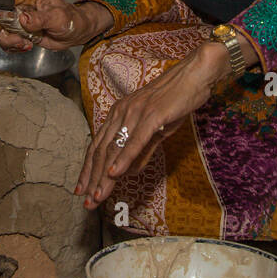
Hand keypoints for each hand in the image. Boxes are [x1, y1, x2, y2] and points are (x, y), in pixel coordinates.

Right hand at [0, 0, 112, 52]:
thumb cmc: (71, 20)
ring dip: (9, 41)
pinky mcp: (18, 29)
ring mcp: (18, 17)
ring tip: (25, 44)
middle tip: (19, 40)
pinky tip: (26, 45)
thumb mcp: (58, 19)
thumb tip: (23, 19)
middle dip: (4, 32)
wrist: (76, 32)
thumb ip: (40, 19)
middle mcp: (20, 3)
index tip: (4, 25)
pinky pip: (6, 39)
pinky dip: (12, 46)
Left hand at [75, 41, 231, 208]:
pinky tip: (115, 174)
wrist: (195, 74)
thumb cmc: (177, 100)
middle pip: (101, 150)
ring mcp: (135, 113)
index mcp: (119, 113)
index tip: (81, 189)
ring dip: (104, 176)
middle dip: (92, 179)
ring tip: (97, 196)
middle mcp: (122, 112)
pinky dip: (123, 159)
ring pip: (114, 148)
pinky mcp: (152, 115)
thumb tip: (129, 171)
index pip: (97, 146)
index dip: (88, 170)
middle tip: (86, 203)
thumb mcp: (157, 128)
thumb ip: (142, 150)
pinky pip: (135, 141)